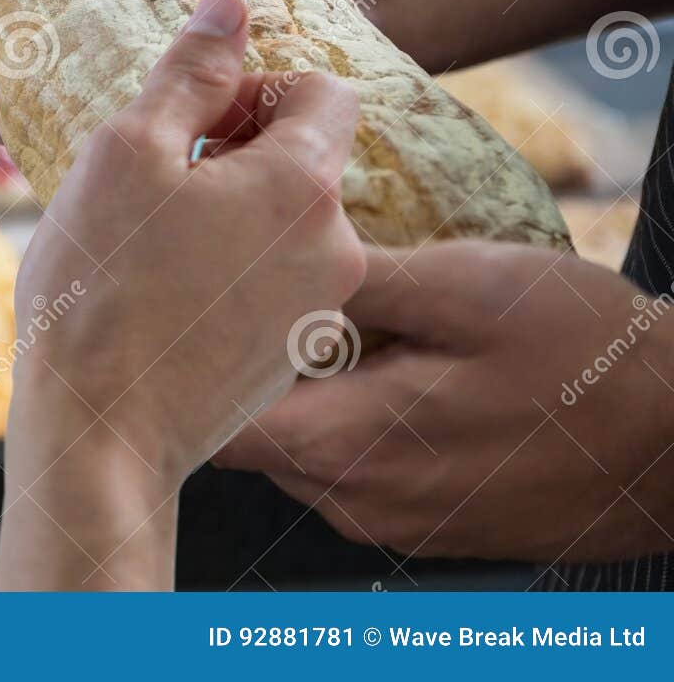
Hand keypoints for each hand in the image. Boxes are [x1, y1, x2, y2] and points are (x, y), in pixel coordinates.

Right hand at [0, 0, 365, 589]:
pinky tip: (161, 299)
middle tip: (155, 185)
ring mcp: (317, 312)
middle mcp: (334, 247)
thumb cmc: (100, 290)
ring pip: (283, 227)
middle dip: (236, 155)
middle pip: (304, 162)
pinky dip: (226, 276)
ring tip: (148, 246)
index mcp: (303, 184)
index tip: (191, 124)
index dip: (255, 89)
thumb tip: (232, 4)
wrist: (99, 435)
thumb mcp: (126, 153)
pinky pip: (269, 286)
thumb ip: (190, 73)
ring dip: (227, 217)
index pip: (324, 90)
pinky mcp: (288, 359)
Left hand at [216, 242, 673, 567]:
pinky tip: (392, 373)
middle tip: (277, 295)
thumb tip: (270, 257)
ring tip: (340, 329)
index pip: (214, 420)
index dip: (199, 360)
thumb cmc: (583, 357)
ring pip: (297, 452)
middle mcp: (348, 499)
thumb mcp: (465, 286)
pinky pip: (347, 471)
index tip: (207, 304)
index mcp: (340, 444)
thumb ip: (352, 281)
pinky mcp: (418, 525)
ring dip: (304, 396)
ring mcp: (384, 521)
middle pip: (250, 434)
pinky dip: (349, 422)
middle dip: (252, 368)